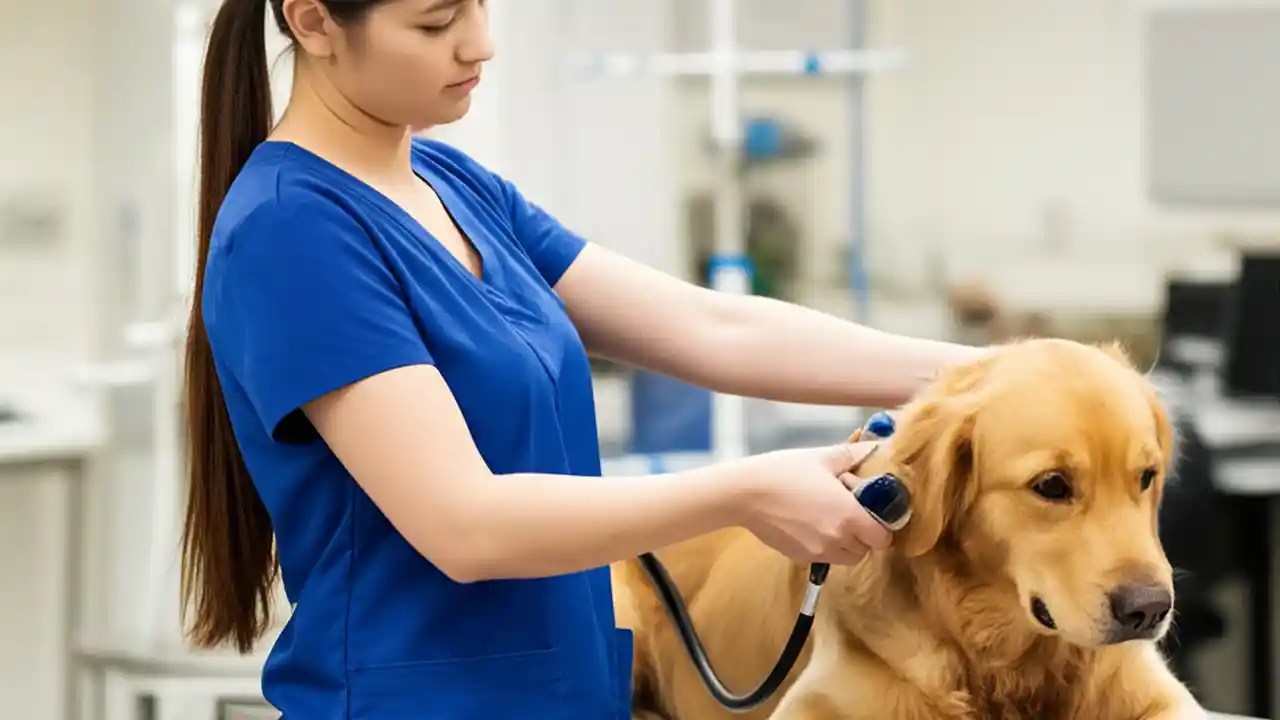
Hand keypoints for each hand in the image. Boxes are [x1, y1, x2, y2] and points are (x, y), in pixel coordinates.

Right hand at [736, 442, 890, 564]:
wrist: (744, 493)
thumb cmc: (784, 472)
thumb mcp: (822, 458)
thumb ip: (854, 455)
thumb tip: (877, 448)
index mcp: (849, 516)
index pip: (883, 538)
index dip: (882, 527)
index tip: (872, 513)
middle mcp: (837, 540)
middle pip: (866, 551)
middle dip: (863, 535)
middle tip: (850, 512)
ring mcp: (817, 552)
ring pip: (845, 557)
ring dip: (846, 544)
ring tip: (830, 519)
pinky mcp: (799, 558)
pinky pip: (823, 558)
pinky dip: (824, 546)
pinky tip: (809, 524)